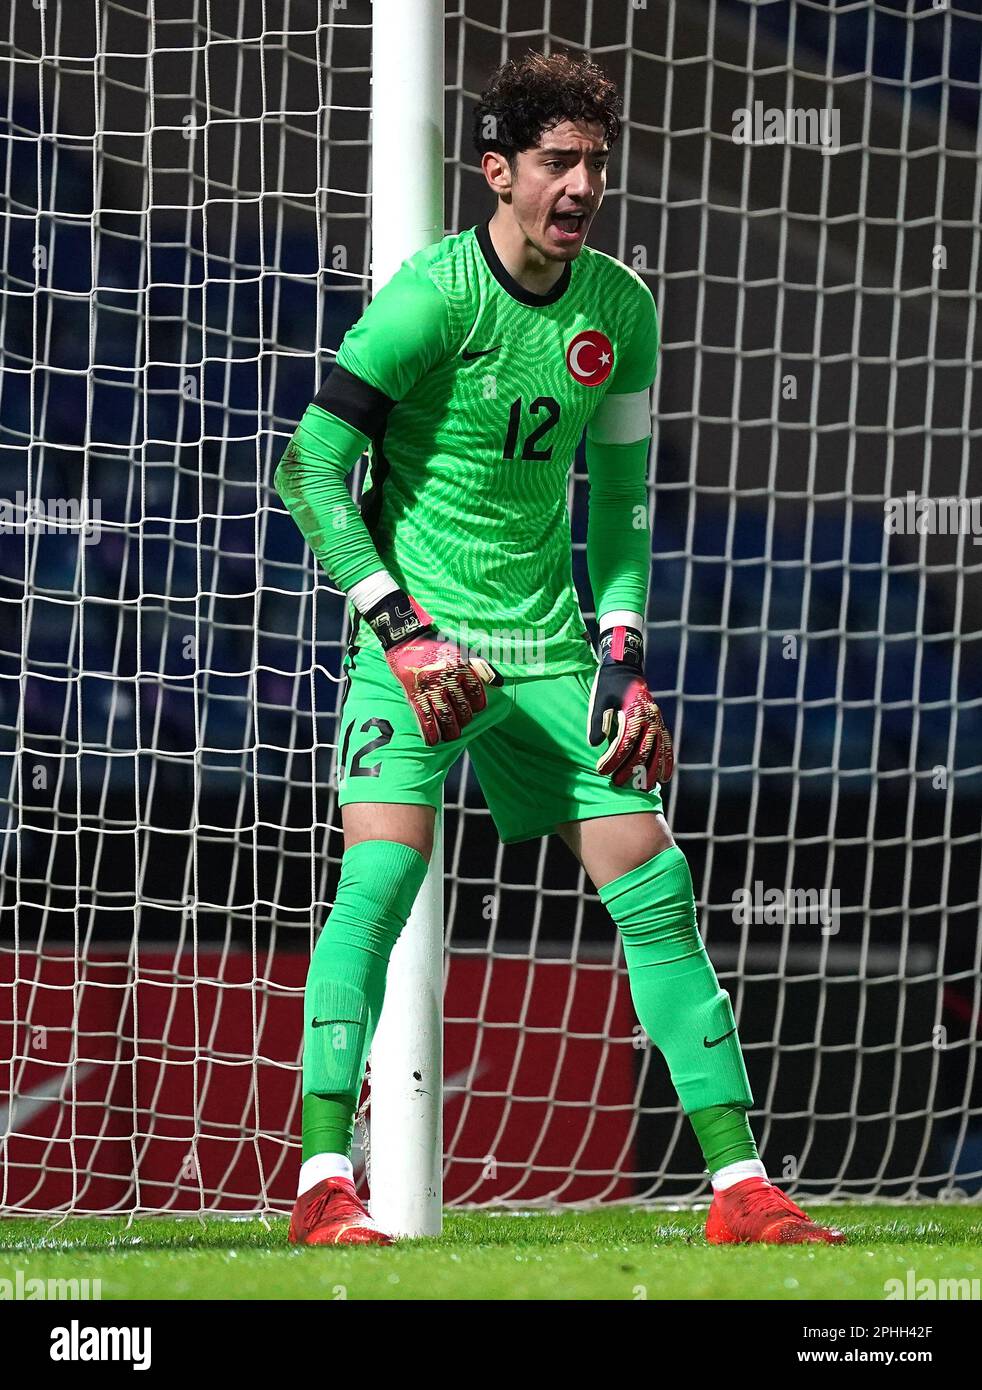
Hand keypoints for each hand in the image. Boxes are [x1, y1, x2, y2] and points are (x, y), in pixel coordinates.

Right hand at [363, 590, 501, 745]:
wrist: (406, 638)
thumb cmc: (437, 646)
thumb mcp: (462, 650)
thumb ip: (481, 666)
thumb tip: (498, 683)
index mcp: (460, 666)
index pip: (476, 692)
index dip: (478, 704)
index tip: (476, 709)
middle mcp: (446, 678)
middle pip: (461, 707)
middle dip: (464, 719)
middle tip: (463, 724)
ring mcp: (430, 687)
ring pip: (445, 715)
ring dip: (450, 730)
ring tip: (452, 735)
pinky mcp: (414, 694)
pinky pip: (424, 717)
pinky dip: (430, 731)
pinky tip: (433, 741)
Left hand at [587, 625, 673, 788]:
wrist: (625, 669)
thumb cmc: (608, 685)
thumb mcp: (599, 700)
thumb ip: (597, 721)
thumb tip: (594, 744)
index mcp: (634, 712)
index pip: (624, 743)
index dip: (613, 759)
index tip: (602, 770)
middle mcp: (650, 718)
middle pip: (643, 751)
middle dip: (630, 769)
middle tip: (617, 783)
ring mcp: (658, 721)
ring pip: (659, 751)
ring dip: (651, 771)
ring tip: (643, 788)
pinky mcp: (660, 723)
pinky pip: (667, 745)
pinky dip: (666, 761)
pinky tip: (664, 777)